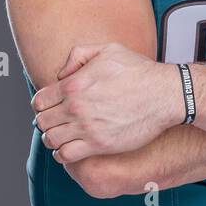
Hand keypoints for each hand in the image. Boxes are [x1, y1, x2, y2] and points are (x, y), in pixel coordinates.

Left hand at [31, 42, 179, 163]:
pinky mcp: (99, 145)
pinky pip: (66, 155)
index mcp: (74, 85)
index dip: (43, 105)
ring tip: (64, 136)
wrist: (166, 94)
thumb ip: (79, 56)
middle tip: (58, 122)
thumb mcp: (109, 50)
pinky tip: (71, 148)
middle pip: (42, 121)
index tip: (53, 107)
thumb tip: (61, 74)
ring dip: (54, 138)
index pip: (39, 101)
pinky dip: (63, 154)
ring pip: (51, 140)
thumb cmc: (141, 72)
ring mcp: (87, 128)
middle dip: (47, 121)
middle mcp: (76, 107)